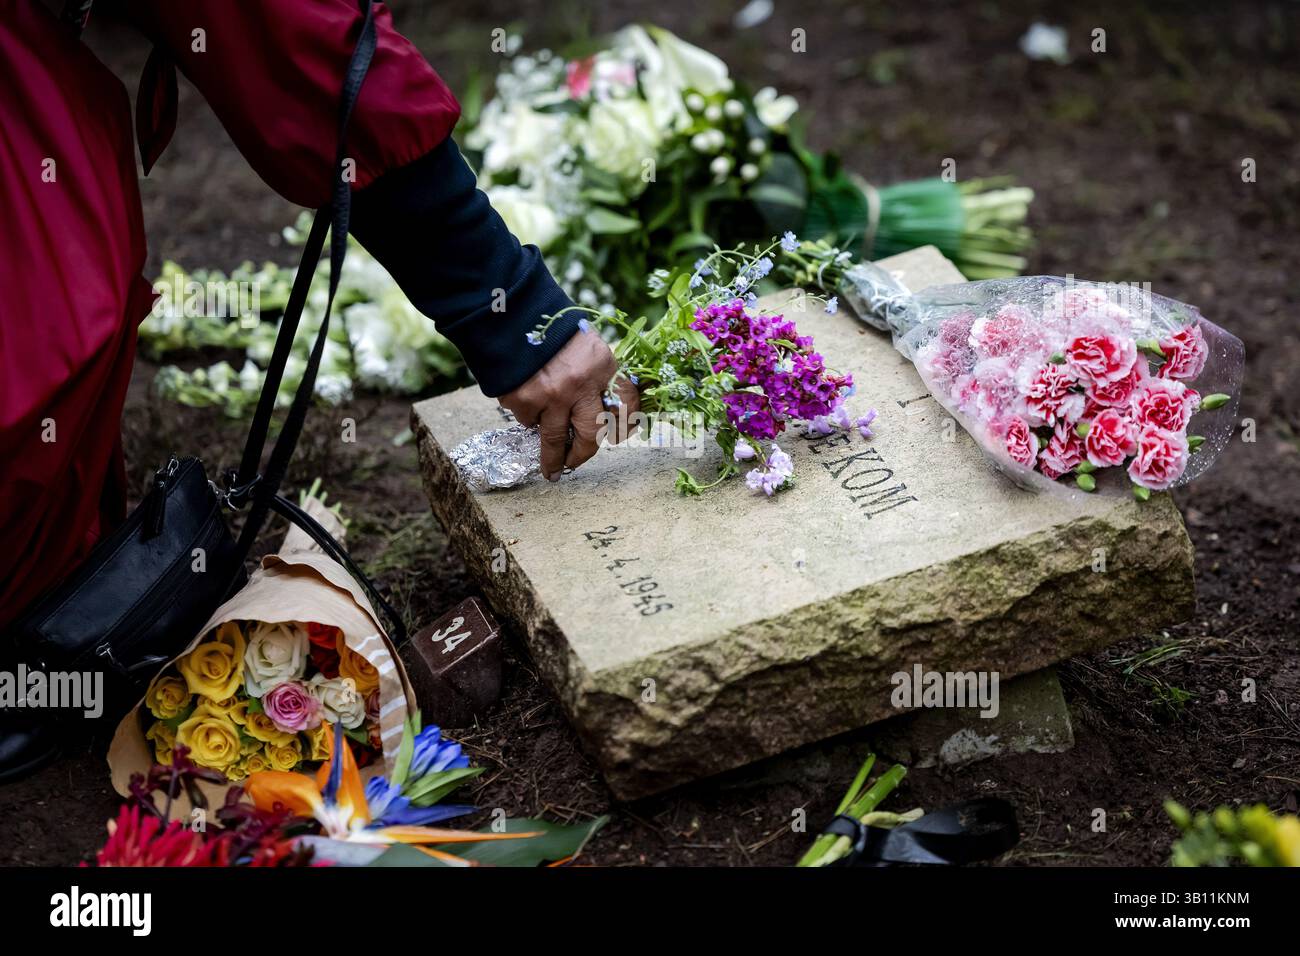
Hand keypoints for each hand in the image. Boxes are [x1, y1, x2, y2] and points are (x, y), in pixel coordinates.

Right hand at [498, 331, 640, 479]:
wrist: (514, 314)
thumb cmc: (555, 331)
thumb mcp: (590, 348)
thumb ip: (598, 378)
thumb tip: (606, 412)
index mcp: (603, 368)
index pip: (624, 409)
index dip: (622, 428)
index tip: (615, 437)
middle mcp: (580, 386)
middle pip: (589, 436)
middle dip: (580, 456)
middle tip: (572, 464)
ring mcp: (551, 396)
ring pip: (551, 437)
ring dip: (550, 454)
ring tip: (548, 467)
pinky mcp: (523, 400)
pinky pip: (526, 421)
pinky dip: (527, 416)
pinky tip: (526, 400)